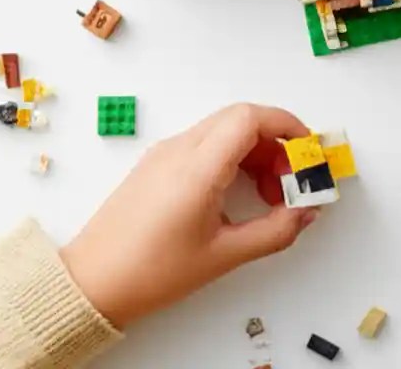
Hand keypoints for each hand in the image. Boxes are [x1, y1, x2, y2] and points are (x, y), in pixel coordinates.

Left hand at [59, 104, 317, 327]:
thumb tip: (306, 213)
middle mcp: (179, 150)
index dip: (287, 126)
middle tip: (292, 179)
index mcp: (197, 168)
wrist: (92, 283)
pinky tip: (240, 194)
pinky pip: (204, 144)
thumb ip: (275, 231)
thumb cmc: (150, 271)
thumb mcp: (224, 255)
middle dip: (276, 143)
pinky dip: (232, 158)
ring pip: (223, 131)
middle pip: (240, 119)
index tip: (308, 151)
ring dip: (255, 152)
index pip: (250, 118)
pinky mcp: (157, 165)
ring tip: (269, 193)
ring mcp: (165, 154)